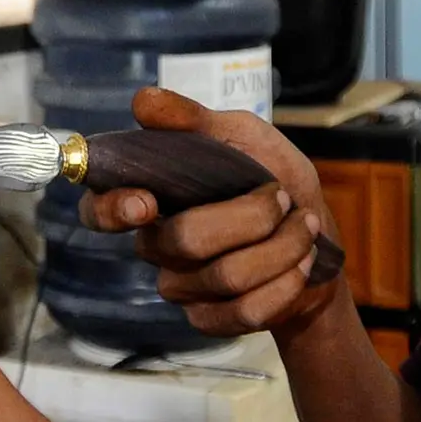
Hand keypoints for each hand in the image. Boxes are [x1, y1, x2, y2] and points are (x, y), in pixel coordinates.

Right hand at [81, 87, 341, 338]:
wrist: (320, 237)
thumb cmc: (273, 177)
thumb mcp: (242, 135)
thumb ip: (193, 120)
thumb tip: (143, 101)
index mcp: (152, 195)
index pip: (99, 209)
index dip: (111, 210)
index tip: (145, 202)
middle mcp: (156, 245)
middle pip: (183, 241)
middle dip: (248, 217)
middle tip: (281, 197)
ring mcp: (181, 287)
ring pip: (224, 276)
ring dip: (282, 246)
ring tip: (305, 226)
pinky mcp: (211, 321)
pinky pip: (245, 311)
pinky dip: (286, 282)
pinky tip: (302, 263)